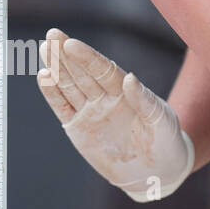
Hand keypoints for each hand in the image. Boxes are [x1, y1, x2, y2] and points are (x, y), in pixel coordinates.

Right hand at [37, 28, 194, 201]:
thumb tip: (129, 78)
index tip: (71, 44)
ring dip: (56, 68)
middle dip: (66, 54)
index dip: (88, 57)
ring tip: (44, 49)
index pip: (103, 69)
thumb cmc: (165, 142)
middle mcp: (105, 96)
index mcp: (125, 90)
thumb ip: (144, 100)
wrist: (156, 173)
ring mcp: (90, 111)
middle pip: (82, 72)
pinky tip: (43, 76)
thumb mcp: (161, 121)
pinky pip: (62, 107)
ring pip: (69, 86)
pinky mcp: (78, 128)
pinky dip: (52, 93)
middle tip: (51, 35)